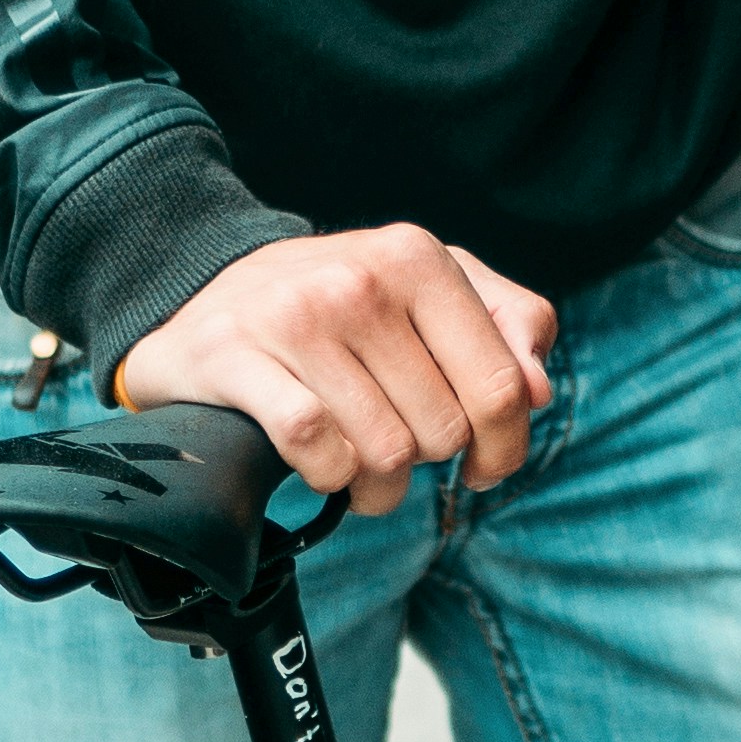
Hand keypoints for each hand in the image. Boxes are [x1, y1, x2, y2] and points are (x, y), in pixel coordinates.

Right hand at [118, 226, 557, 509]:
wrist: (202, 295)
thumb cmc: (335, 310)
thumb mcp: (426, 292)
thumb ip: (505, 325)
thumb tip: (538, 390)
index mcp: (418, 258)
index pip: (499, 387)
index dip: (503, 447)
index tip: (484, 466)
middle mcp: (360, 279)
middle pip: (441, 432)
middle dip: (424, 461)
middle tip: (394, 445)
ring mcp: (296, 317)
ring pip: (384, 452)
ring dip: (375, 484)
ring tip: (356, 463)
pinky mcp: (237, 358)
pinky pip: (316, 449)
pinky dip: (327, 475)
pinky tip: (318, 464)